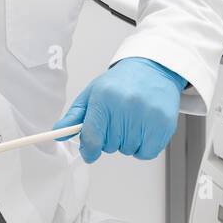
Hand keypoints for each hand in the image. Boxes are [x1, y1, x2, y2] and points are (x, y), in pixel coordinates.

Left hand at [53, 57, 187, 163]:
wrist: (154, 69)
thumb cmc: (122, 82)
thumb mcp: (94, 93)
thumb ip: (75, 115)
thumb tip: (59, 133)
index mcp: (104, 98)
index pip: (92, 137)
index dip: (89, 149)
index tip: (90, 151)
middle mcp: (125, 106)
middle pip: (110, 146)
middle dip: (111, 139)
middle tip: (118, 121)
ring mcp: (146, 116)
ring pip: (128, 150)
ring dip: (128, 142)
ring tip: (133, 121)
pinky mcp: (163, 124)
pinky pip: (146, 153)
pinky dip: (143, 148)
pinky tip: (144, 130)